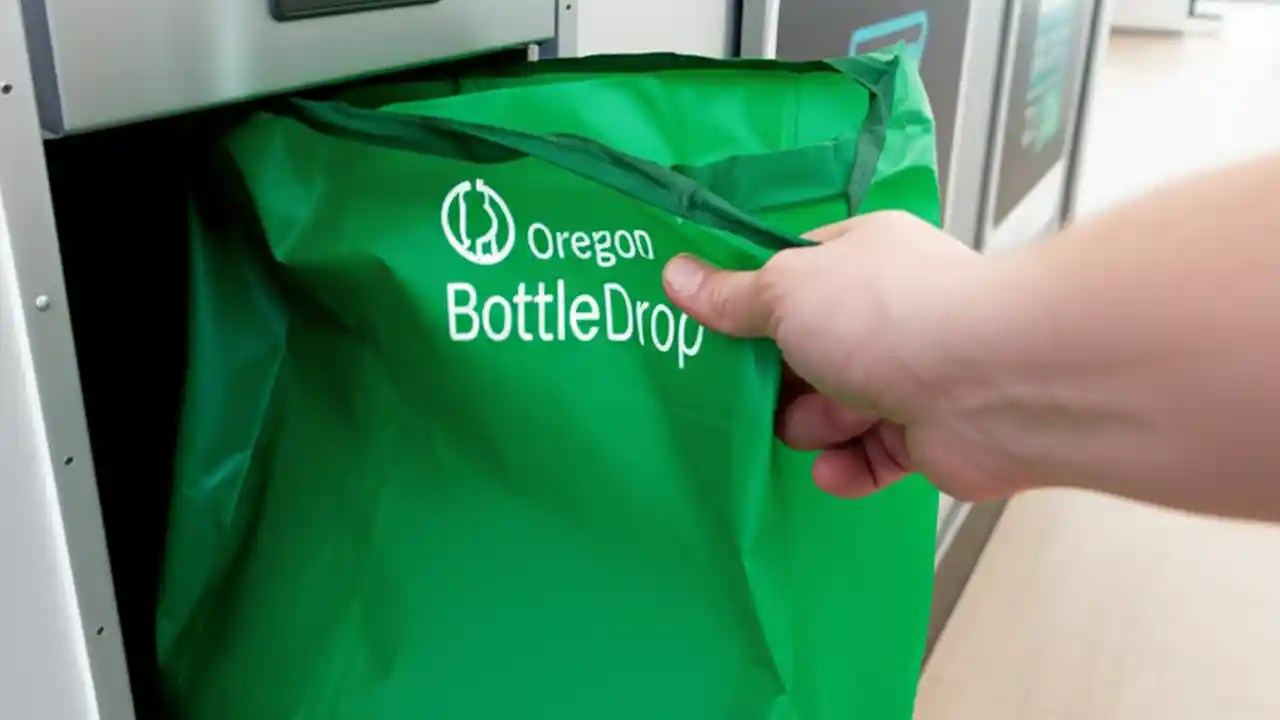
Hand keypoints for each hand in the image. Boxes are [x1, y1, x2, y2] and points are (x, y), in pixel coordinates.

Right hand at [663, 211, 1009, 500]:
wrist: (996, 385)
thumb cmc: (886, 317)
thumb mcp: (787, 292)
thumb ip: (731, 296)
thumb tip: (675, 274)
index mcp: (860, 256)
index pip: (792, 275)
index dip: (751, 304)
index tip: (713, 332)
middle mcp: (888, 312)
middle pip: (807, 350)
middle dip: (777, 379)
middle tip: (753, 394)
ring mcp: (910, 375)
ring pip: (835, 409)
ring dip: (813, 426)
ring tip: (814, 430)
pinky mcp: (926, 437)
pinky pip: (870, 458)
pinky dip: (848, 468)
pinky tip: (834, 472)